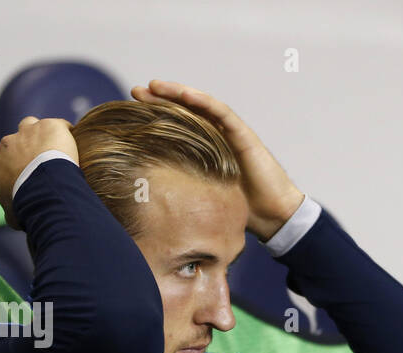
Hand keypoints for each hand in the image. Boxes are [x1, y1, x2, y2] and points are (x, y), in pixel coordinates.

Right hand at [0, 117, 78, 229]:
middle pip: (17, 142)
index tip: (29, 178)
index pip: (3, 163)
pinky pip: (59, 125)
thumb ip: (11, 212)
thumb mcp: (14, 216)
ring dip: (41, 133)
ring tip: (56, 148)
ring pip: (32, 125)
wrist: (46, 191)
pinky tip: (74, 144)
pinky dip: (66, 133)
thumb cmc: (29, 207)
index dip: (17, 170)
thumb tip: (14, 219)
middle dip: (27, 150)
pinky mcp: (49, 126)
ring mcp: (28, 132)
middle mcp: (7, 145)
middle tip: (45, 164)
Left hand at [131, 80, 304, 239]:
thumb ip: (183, 191)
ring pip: (201, 105)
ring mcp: (231, 133)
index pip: (178, 126)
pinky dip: (203, 101)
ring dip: (178, 93)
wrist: (272, 216)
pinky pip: (221, 113)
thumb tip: (151, 201)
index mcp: (206, 150)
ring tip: (155, 86)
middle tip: (135, 91)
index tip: (130, 111)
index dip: (155, 117)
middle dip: (160, 99)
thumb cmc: (241, 211)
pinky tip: (184, 94)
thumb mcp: (202, 198)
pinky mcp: (244, 135)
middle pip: (186, 111)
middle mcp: (218, 137)